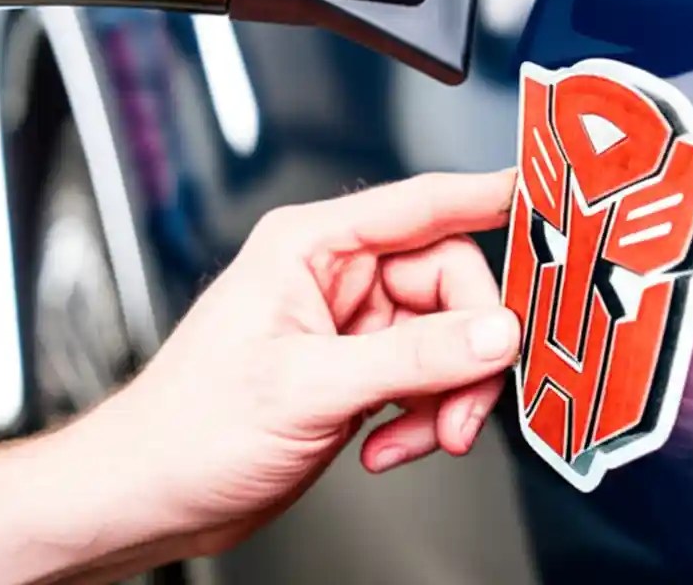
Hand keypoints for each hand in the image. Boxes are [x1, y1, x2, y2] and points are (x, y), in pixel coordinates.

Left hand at [60, 170, 521, 569]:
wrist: (153, 496)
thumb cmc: (188, 427)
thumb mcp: (310, 386)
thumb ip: (412, 357)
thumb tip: (492, 332)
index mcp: (311, 247)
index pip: (419, 205)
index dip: (484, 196)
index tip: (539, 197)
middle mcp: (335, 279)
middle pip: (450, 284)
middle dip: (467, 349)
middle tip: (465, 401)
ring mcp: (350, 329)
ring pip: (447, 339)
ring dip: (446, 395)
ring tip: (419, 436)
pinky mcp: (358, 374)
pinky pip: (427, 379)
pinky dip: (424, 418)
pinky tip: (388, 446)